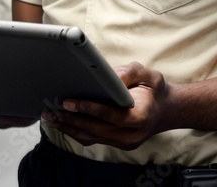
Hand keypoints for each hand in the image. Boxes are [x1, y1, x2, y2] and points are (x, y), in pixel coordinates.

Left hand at [40, 62, 168, 149]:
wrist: (167, 110)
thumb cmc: (155, 90)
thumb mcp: (148, 74)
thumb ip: (129, 73)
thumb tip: (109, 76)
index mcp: (140, 116)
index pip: (109, 114)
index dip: (87, 108)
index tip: (68, 102)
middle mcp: (131, 134)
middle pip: (95, 129)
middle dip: (70, 119)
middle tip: (50, 110)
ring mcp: (124, 142)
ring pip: (91, 137)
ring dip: (68, 128)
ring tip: (50, 117)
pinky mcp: (118, 144)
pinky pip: (93, 139)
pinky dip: (75, 131)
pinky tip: (61, 123)